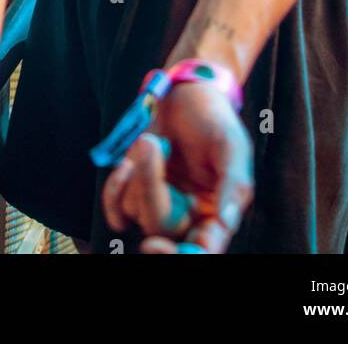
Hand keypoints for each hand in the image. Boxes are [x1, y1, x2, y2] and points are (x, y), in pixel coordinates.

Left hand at [102, 82, 253, 252]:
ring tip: (155, 140)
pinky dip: (115, 188)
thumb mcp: (232, 146)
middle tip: (150, 150)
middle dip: (151, 192)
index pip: (202, 249)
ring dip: (140, 172)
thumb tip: (226, 223)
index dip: (184, 255)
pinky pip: (116, 208)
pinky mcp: (134, 190)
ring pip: (136, 211)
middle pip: (161, 227)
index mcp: (217, 213)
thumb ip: (233, 184)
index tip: (156, 245)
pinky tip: (126, 165)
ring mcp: (157, 203)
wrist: (186, 93)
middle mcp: (187, 215)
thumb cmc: (214, 120)